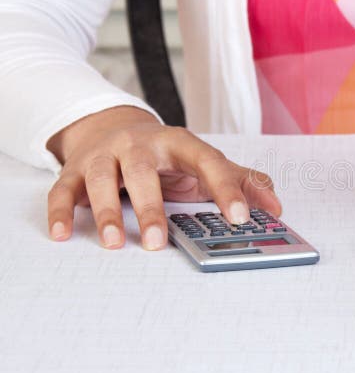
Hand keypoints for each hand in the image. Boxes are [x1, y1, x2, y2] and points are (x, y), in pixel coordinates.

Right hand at [46, 106, 280, 249]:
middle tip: (158, 243)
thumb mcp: (203, 164)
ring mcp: (105, 155)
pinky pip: (63, 189)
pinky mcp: (75, 169)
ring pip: (100, 178)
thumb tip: (275, 207)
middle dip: (150, 207)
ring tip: (115, 244)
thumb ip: (241, 182)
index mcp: (179, 142)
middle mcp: (139, 144)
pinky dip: (60, 211)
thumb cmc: (167, 156)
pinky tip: (63, 235)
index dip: (226, 188)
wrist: (114, 128)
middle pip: (142, 170)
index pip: (208, 161)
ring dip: (104, 212)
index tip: (240, 218)